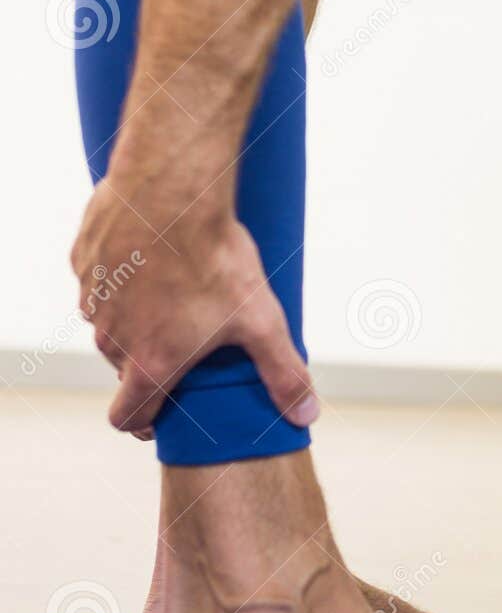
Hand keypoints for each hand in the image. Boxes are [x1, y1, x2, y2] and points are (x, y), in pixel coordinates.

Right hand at [71, 177, 318, 438]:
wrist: (171, 189)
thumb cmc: (214, 257)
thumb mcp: (260, 319)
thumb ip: (282, 372)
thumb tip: (306, 415)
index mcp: (148, 362)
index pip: (126, 417)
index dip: (143, 423)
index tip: (162, 416)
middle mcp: (111, 337)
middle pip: (123, 366)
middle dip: (149, 359)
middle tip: (185, 338)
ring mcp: (92, 297)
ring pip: (108, 322)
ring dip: (132, 317)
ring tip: (172, 293)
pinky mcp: (84, 260)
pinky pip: (98, 280)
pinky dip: (119, 278)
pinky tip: (149, 258)